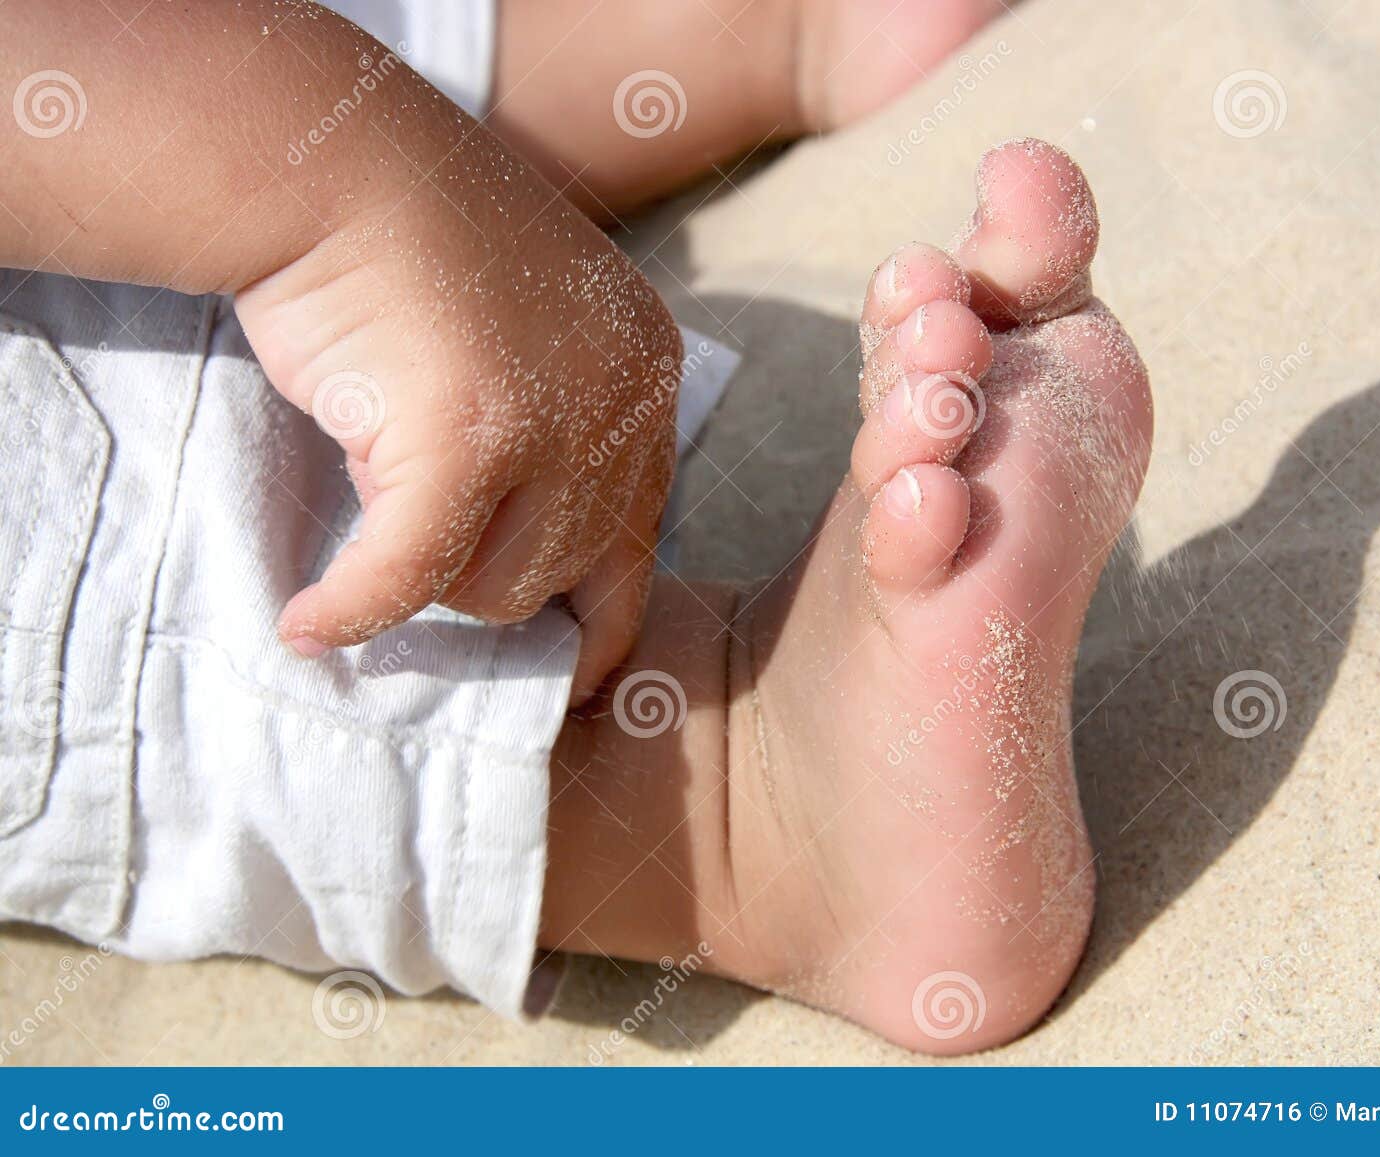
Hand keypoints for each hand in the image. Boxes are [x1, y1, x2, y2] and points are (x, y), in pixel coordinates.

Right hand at [234, 133, 680, 701]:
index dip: (602, 611)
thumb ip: (560, 431)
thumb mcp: (527, 333)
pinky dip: (352, 608)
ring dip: (430, 578)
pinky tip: (308, 623)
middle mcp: (625, 399)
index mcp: (649, 373)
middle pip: (571, 570)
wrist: (330, 161)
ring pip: (502, 587)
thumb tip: (539, 572)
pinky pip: (409, 576)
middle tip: (416, 551)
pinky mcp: (468, 436)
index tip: (570, 671)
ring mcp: (554, 417)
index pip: (646, 532)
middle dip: (487, 579)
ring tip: (371, 513)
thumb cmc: (408, 246)